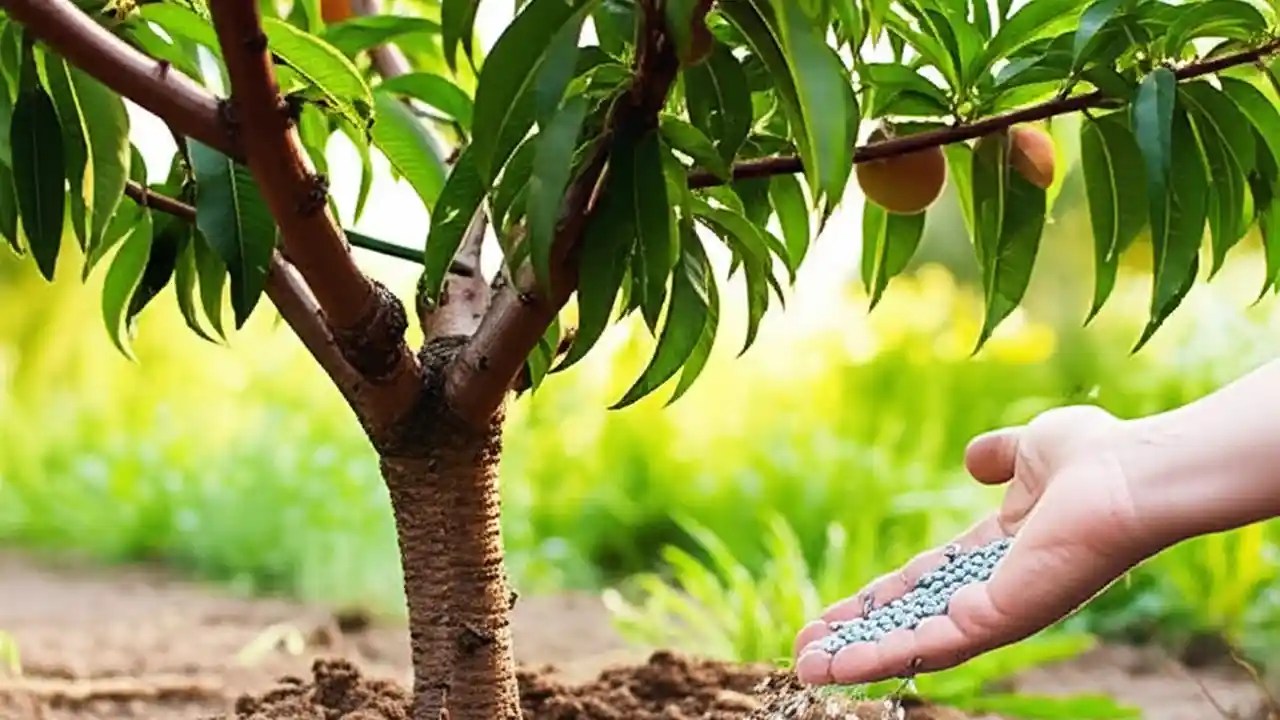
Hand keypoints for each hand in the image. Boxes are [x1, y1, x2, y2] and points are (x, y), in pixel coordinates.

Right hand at [792, 405, 1161, 685]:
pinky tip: (841, 665)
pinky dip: (884, 657)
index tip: (831, 616)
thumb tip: (973, 461)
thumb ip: (999, 457)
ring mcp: (998, 609)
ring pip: (913, 644)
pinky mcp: (1001, 618)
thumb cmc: (1096, 456)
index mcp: (997, 554)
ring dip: (859, 659)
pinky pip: (933, 644)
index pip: (921, 585)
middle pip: (908, 621)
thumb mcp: (1031, 449)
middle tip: (805, 654)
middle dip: (855, 639)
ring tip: (806, 669)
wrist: (1131, 473)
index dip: (874, 601)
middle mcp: (994, 589)